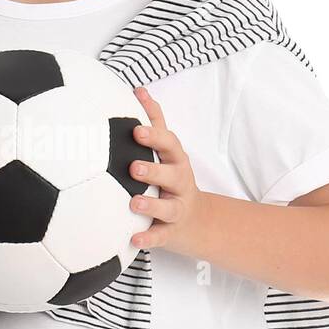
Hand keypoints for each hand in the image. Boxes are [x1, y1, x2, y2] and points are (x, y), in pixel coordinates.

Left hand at [127, 86, 204, 253]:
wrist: (195, 219)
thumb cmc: (171, 177)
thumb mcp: (168, 150)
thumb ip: (154, 120)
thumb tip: (138, 89)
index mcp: (175, 160)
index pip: (168, 144)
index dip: (154, 136)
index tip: (135, 130)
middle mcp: (179, 183)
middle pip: (171, 175)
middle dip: (154, 170)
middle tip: (133, 167)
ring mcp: (177, 208)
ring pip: (167, 208)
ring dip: (151, 206)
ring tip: (133, 203)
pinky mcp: (171, 232)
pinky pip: (160, 237)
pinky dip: (148, 239)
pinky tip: (133, 240)